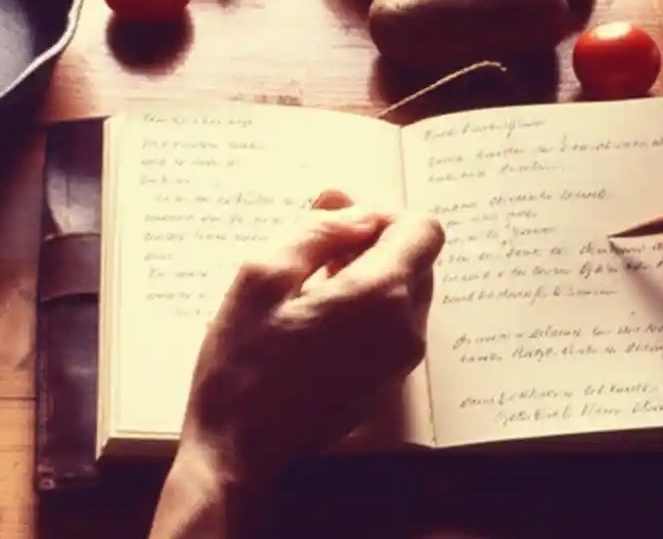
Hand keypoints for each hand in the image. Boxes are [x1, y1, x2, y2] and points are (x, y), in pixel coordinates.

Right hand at [148, 190, 443, 537]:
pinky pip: (391, 326)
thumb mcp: (261, 275)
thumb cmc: (241, 364)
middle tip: (312, 249)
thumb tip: (359, 216)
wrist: (238, 448)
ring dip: (366, 275)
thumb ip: (317, 231)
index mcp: (380, 296)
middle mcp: (404, 329)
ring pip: (404, 292)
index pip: (424, 229)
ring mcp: (399, 361)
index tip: (336, 223)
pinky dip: (363, 309)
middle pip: (417, 259)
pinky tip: (313, 320)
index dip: (382, 214)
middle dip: (371, 242)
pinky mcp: (385, 382)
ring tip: (308, 286)